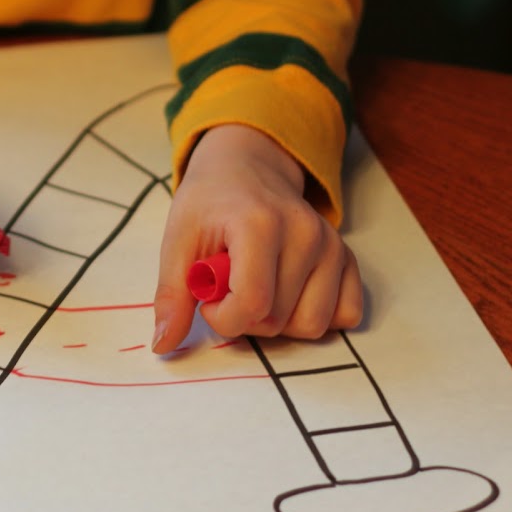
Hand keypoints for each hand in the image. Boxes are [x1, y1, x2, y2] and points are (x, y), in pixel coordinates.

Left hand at [151, 124, 362, 352]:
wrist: (248, 167)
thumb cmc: (210, 204)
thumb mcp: (178, 242)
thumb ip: (171, 295)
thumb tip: (164, 344)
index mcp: (260, 224)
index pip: (252, 303)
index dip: (223, 317)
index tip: (207, 299)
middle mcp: (305, 233)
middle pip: (278, 320)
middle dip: (246, 319)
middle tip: (230, 286)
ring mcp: (331, 245)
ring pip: (313, 325)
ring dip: (280, 322)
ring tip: (259, 289)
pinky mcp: (347, 257)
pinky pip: (346, 315)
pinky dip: (316, 315)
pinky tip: (290, 294)